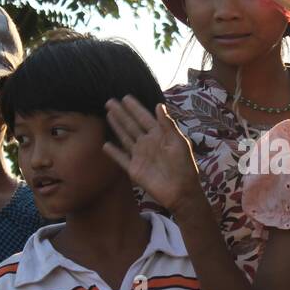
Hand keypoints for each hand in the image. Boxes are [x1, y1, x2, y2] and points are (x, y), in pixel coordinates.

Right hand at [102, 96, 201, 212]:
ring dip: (116, 126)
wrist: (181, 191)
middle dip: (121, 113)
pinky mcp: (134, 169)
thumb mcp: (179, 143)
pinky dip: (113, 152)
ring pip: (124, 137)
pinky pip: (121, 158)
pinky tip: (105, 145)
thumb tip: (159, 105)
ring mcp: (140, 156)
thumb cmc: (184, 166)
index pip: (144, 118)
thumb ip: (168, 125)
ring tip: (108, 114)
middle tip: (110, 101)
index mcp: (159, 135)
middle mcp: (147, 143)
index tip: (126, 97)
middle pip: (131, 125)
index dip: (135, 108)